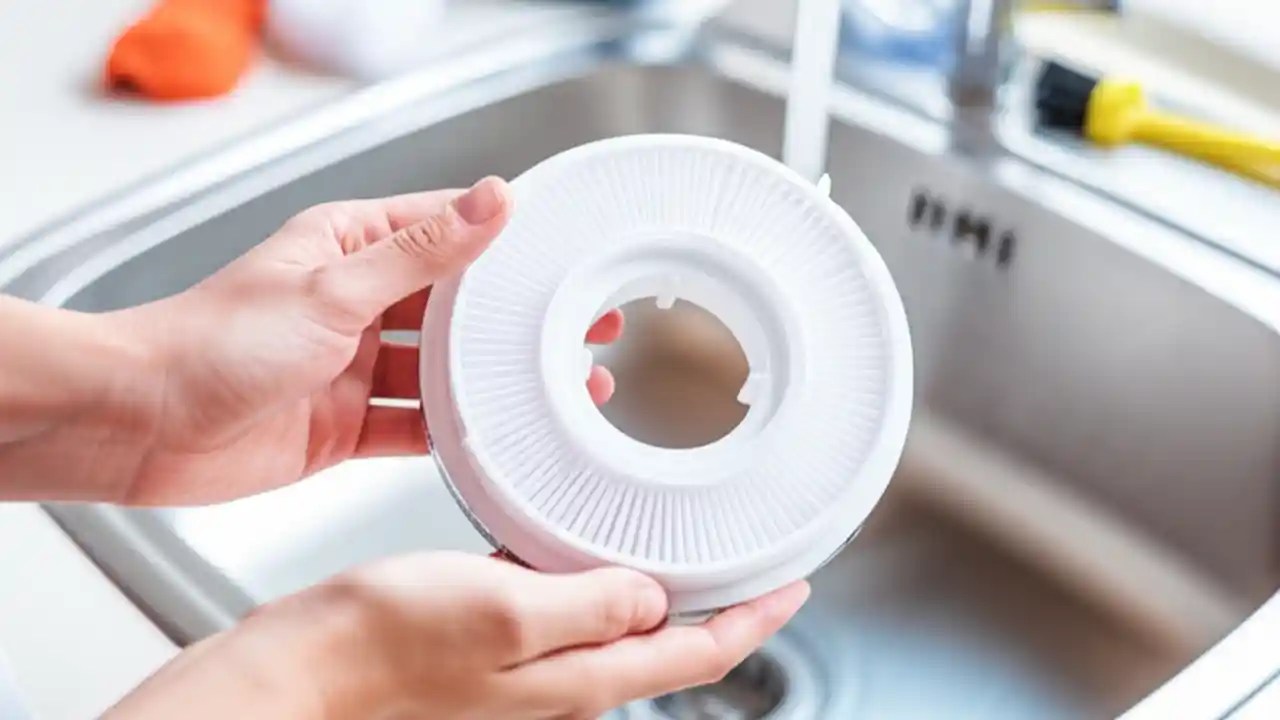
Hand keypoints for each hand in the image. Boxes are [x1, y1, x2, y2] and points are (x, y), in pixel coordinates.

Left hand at [101, 177, 619, 503]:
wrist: (140, 424)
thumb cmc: (210, 341)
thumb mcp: (331, 289)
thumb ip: (419, 253)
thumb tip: (490, 203)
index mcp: (350, 248)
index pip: (445, 230)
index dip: (506, 239)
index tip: (565, 248)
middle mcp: (357, 304)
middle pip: (455, 308)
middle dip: (516, 321)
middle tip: (582, 326)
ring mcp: (354, 367)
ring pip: (443, 373)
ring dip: (495, 382)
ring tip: (559, 386)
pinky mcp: (346, 425)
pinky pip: (415, 428)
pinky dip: (454, 436)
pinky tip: (496, 440)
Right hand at [107, 553, 810, 719]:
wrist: (300, 672)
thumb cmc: (381, 645)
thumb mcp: (505, 609)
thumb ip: (591, 603)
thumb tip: (656, 598)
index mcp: (577, 677)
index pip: (699, 653)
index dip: (756, 618)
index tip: (795, 585)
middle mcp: (558, 681)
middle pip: (668, 645)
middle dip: (721, 607)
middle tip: (755, 565)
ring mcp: (523, 666)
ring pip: (620, 628)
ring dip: (663, 592)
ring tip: (691, 552)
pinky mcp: (488, 644)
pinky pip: (564, 610)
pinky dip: (595, 580)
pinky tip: (583, 548)